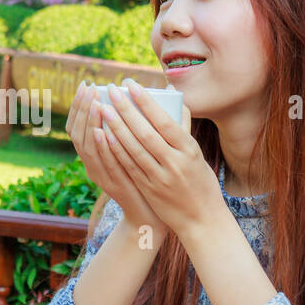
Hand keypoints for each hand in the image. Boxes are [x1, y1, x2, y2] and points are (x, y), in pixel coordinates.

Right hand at [66, 81, 167, 239]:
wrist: (151, 215)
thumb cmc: (146, 178)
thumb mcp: (133, 152)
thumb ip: (132, 130)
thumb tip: (144, 98)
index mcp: (95, 155)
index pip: (78, 126)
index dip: (79, 106)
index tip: (86, 85)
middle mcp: (92, 165)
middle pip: (77, 133)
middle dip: (82, 108)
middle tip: (88, 88)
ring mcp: (100, 176)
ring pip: (87, 147)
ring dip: (89, 124)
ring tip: (94, 103)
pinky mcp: (112, 186)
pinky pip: (103, 165)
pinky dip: (100, 148)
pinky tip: (101, 132)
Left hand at [94, 79, 220, 239]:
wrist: (201, 219)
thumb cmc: (200, 180)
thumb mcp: (196, 153)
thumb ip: (183, 126)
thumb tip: (173, 95)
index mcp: (189, 150)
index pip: (165, 121)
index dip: (146, 102)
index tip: (131, 84)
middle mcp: (175, 163)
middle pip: (146, 133)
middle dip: (126, 110)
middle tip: (112, 90)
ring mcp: (160, 177)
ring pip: (134, 149)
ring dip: (116, 127)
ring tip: (102, 107)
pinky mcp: (148, 189)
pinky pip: (129, 166)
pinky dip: (116, 149)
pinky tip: (103, 134)